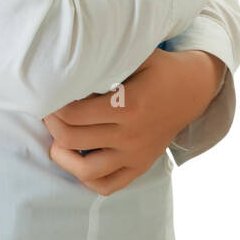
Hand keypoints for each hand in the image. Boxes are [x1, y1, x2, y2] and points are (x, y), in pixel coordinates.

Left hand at [42, 48, 223, 194]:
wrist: (191, 91)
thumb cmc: (157, 68)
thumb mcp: (137, 54)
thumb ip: (107, 56)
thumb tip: (71, 54)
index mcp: (127, 105)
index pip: (73, 113)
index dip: (53, 105)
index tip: (48, 95)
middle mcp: (131, 134)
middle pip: (72, 139)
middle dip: (52, 126)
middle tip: (48, 113)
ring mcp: (136, 154)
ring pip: (87, 172)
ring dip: (63, 157)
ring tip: (57, 142)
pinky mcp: (140, 166)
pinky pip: (108, 186)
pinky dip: (88, 179)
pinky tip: (78, 161)